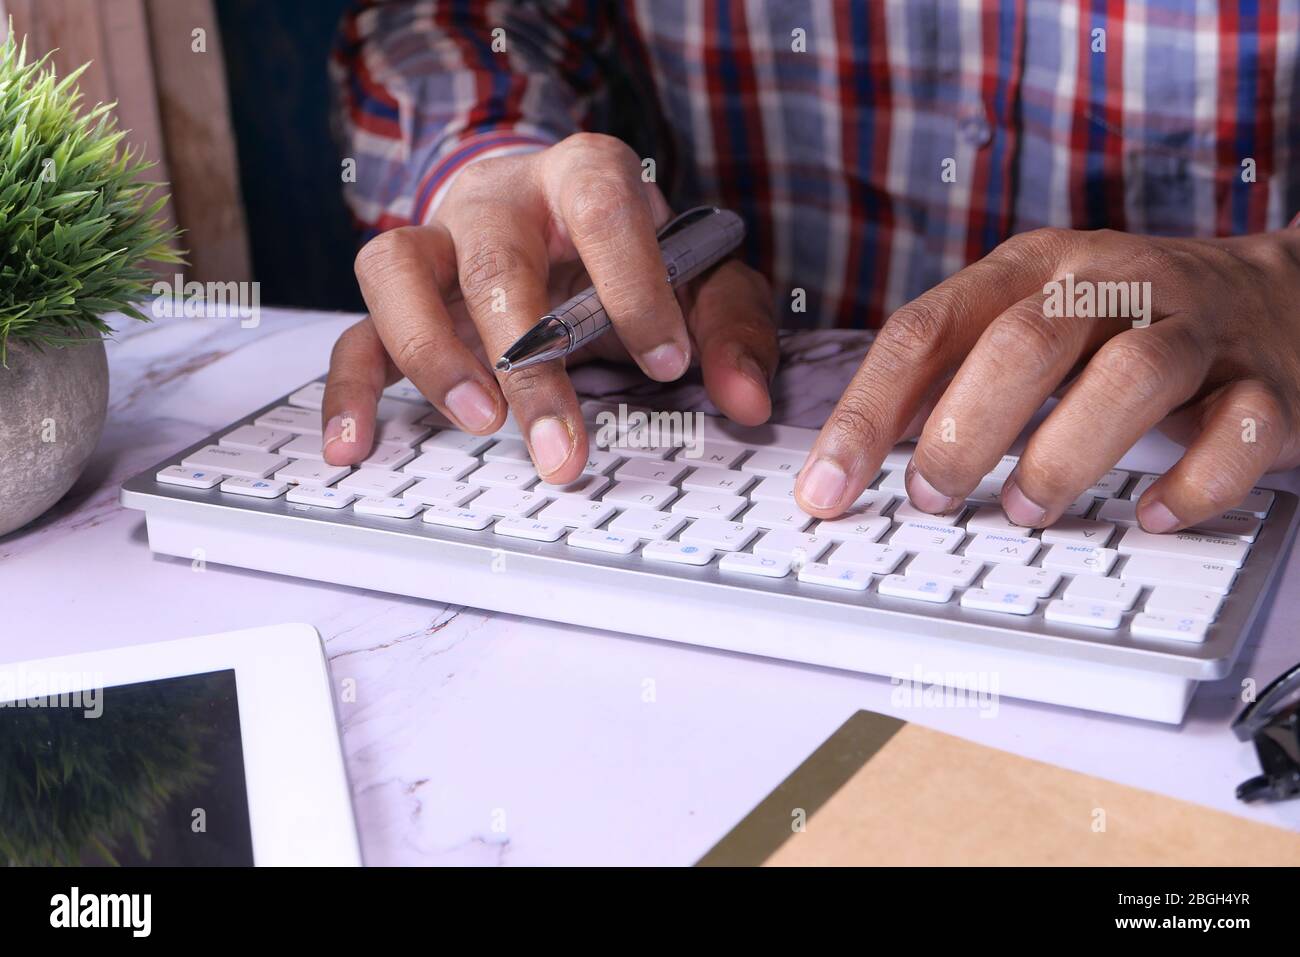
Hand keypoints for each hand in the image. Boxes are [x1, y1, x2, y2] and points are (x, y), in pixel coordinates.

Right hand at [323, 132, 776, 483]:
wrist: (553, 217)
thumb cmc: (631, 252)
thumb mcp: (700, 276)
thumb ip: (730, 326)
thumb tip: (745, 401)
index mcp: (583, 177)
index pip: (604, 208)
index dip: (635, 285)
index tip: (670, 364)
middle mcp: (500, 201)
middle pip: (496, 258)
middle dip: (528, 359)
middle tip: (560, 446)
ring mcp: (438, 245)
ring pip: (395, 269)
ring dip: (430, 350)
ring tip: (475, 421)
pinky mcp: (399, 299)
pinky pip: (353, 333)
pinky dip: (348, 392)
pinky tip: (355, 447)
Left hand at [795, 227, 1299, 532]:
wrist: (1281, 300)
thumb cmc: (1122, 325)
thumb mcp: (1027, 321)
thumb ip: (950, 373)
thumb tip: (859, 454)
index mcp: (1032, 267)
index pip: (926, 329)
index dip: (865, 413)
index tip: (825, 489)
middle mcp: (1110, 282)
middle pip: (1023, 342)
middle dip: (961, 429)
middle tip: (928, 498)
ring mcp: (1195, 328)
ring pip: (1131, 377)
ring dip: (1063, 455)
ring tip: (1022, 509)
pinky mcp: (1267, 383)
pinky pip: (1239, 431)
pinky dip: (1193, 484)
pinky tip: (1151, 516)